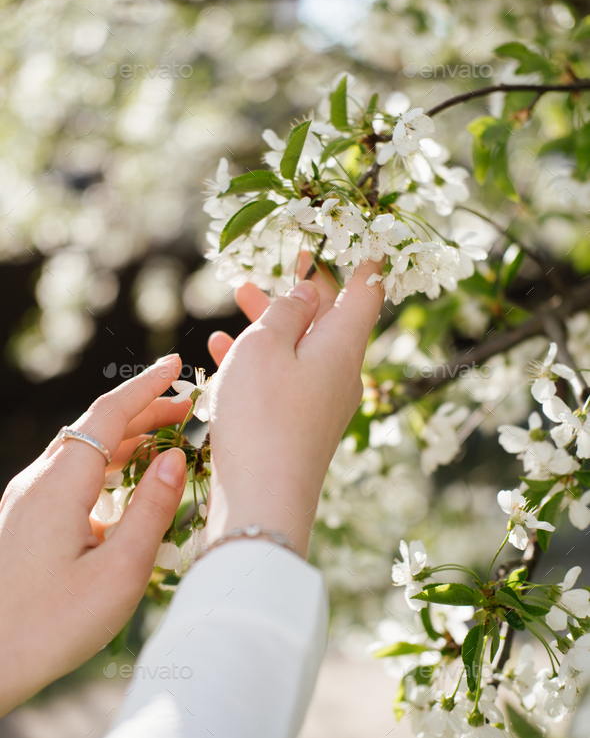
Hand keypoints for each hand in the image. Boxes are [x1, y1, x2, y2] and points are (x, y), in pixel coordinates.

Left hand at [0, 357, 189, 715]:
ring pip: (81, 451)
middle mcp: (37, 483)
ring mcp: (25, 501)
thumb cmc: (51, 626)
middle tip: (187, 408)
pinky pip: (69, 476)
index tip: (175, 365)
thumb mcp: (119, 572)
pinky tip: (126, 483)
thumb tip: (174, 457)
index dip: (145, 387)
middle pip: (95, 428)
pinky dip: (105, 465)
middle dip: (142, 411)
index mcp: (59, 485)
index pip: (108, 415)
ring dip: (124, 439)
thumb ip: (151, 509)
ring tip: (165, 439)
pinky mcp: (23, 521)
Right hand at [205, 258, 383, 555]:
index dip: (364, 260)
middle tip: (289, 258)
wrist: (262, 500)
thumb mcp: (266, 347)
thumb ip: (287, 311)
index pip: (367, 291)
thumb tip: (308, 293)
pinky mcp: (299, 425)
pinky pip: (284, 378)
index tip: (365, 237)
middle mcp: (341, 373)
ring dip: (272, 320)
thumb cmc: (263, 415)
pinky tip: (222, 350)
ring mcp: (322, 402)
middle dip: (305, 287)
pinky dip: (259, 359)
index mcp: (343, 346)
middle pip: (331, 318)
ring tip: (239, 293)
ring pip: (301, 347)